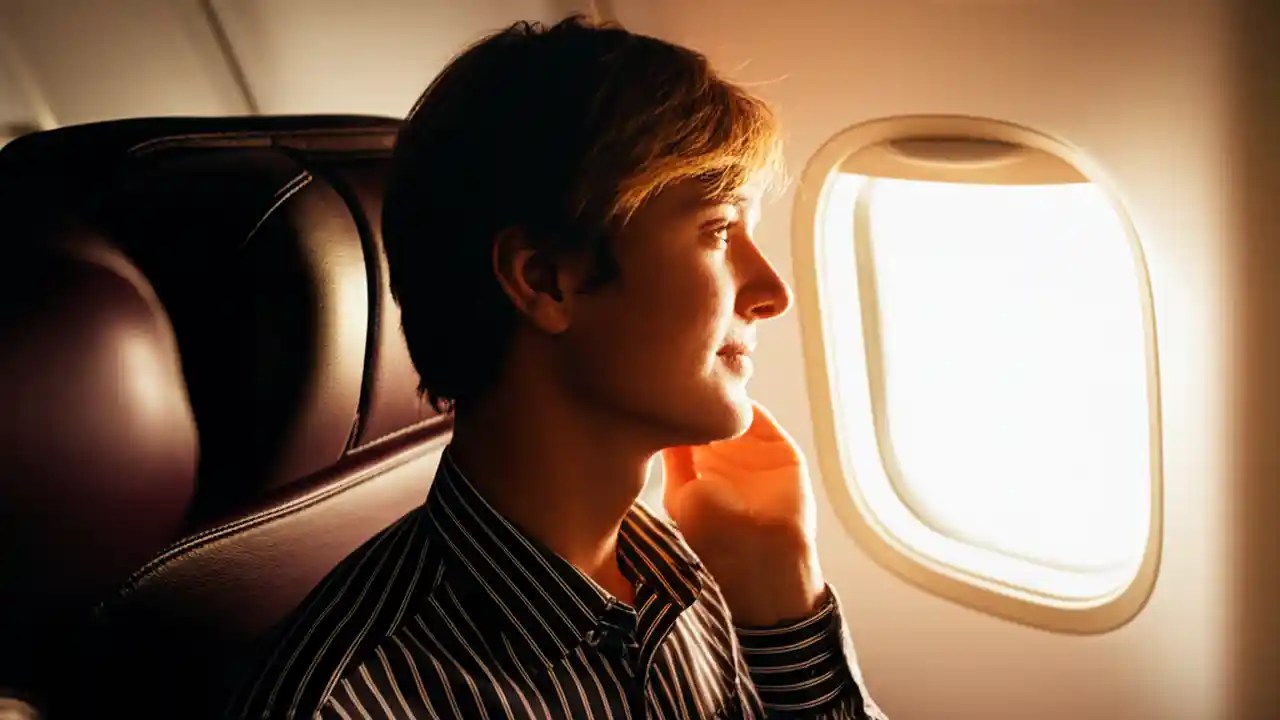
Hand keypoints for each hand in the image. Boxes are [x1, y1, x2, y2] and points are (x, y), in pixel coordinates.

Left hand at [662, 401, 825, 625]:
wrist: (763, 556)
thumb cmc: (714, 535)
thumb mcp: (679, 494)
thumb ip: (674, 457)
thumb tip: (665, 422)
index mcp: (699, 467)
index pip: (686, 427)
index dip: (677, 411)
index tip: (666, 394)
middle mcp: (726, 455)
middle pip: (711, 413)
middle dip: (699, 398)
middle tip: (688, 386)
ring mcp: (753, 451)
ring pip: (735, 411)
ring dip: (724, 399)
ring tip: (709, 390)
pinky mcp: (780, 449)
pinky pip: (762, 419)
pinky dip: (748, 406)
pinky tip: (732, 402)